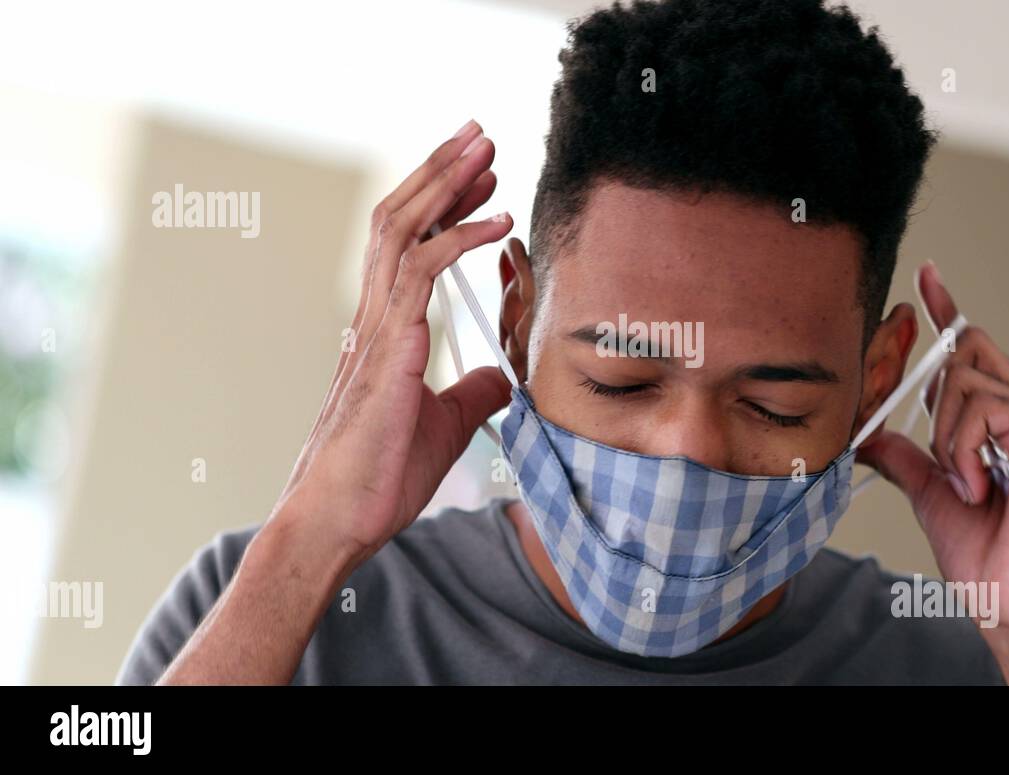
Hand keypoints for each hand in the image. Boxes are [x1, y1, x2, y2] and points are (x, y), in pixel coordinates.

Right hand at [273, 119, 513, 563]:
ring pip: (402, 230)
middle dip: (440, 172)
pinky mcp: (388, 349)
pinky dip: (459, 238)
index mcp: (383, 330)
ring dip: (445, 184)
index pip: (408, 245)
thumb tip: (501, 375)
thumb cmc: (379, 477)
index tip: (480, 179)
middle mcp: (373, 318)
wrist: (339, 521)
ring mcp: (375, 330)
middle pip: (400, 220)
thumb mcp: (446, 424)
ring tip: (484, 149)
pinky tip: (497, 223)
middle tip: (479, 136)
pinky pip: (422, 273)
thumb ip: (471, 392)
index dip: (442, 205)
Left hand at [857, 262, 1008, 683]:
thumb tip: (871, 434)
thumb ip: (907, 458)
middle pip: (967, 350)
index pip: (971, 352)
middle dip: (932, 388)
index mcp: (1002, 423)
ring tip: (963, 484)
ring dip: (945, 436)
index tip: (925, 279)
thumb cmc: (986, 559)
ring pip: (966, 379)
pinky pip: (984, 408)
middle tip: (941, 454)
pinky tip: (975, 486)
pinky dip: (963, 448)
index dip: (947, 311)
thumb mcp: (930, 494)